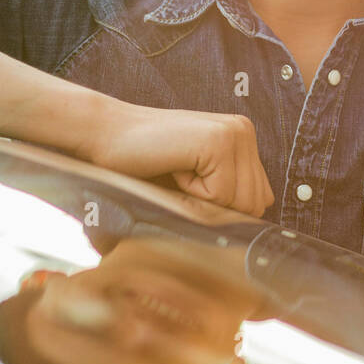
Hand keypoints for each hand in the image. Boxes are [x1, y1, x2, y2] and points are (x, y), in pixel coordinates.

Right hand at [81, 102, 274, 217]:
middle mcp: (244, 131)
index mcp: (243, 138)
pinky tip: (174, 167)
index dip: (224, 210)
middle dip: (216, 208)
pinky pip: (220, 195)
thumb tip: (254, 231)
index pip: (259, 199)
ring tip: (178, 173)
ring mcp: (234, 133)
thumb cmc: (143, 162)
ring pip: (239, 203)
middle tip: (181, 180)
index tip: (190, 189)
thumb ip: (226, 193)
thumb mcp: (195, 179)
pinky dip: (192, 193)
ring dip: (203, 201)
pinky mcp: (219, 141)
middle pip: (254, 204)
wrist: (104, 135)